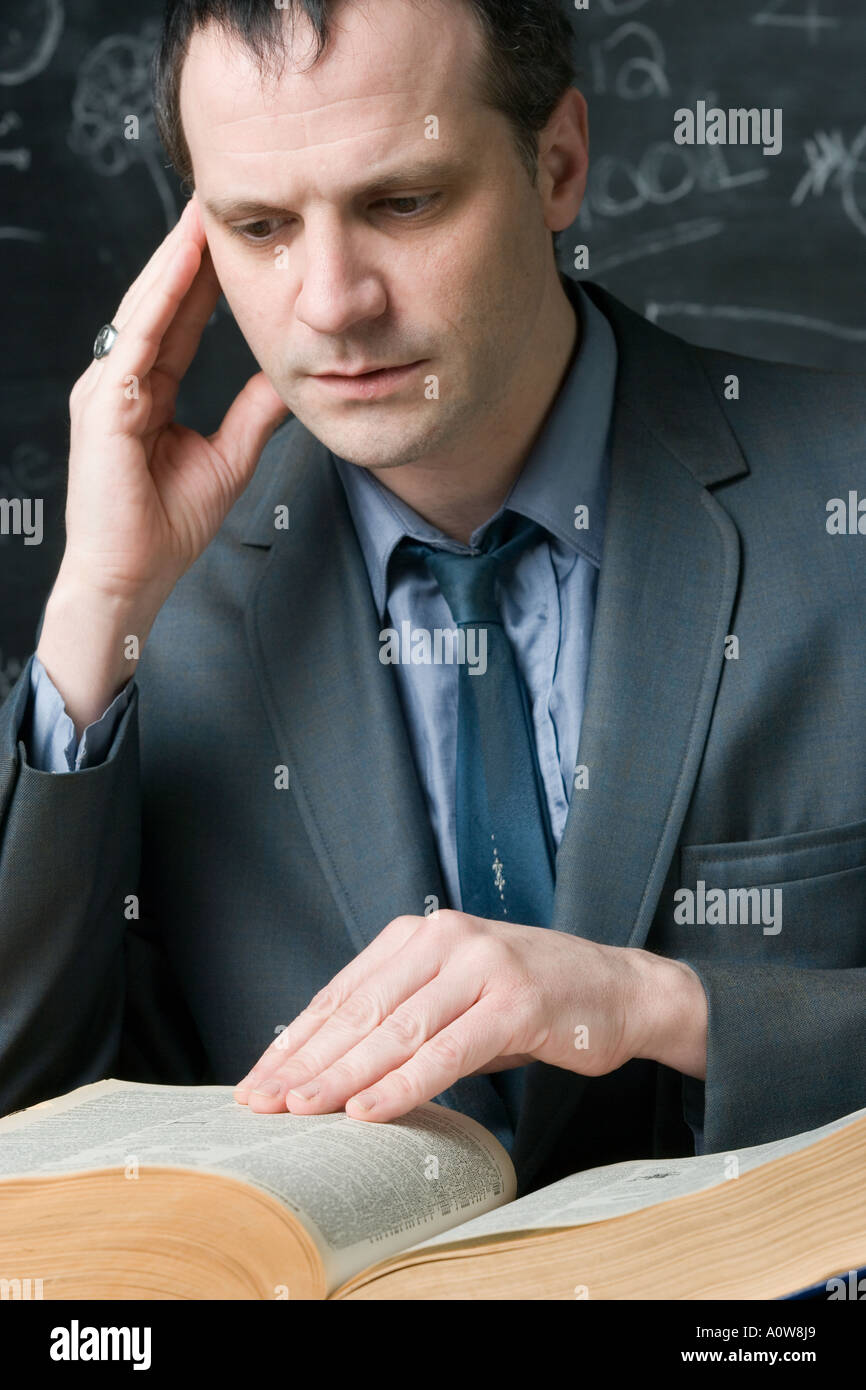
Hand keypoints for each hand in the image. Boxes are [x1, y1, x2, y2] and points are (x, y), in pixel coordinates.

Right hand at [38, 195, 290, 731]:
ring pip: (144, 309)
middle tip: (216, 201)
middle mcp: (118, 381)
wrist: (130, 578)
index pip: (177, 320)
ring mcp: (104, 389)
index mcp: (143, 392)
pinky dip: (161, 300)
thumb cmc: (164, 530)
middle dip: (187, 251)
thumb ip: (252, 413)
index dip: (205, 278)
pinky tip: (183, 266)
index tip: (235, 238)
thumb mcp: (227, 458)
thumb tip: (286, 378)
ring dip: (175, 259)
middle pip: (158, 302)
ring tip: (202, 214)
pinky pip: (137, 340)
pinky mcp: (103, 406)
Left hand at [234, 911, 707, 1121]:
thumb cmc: (525, 998)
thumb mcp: (452, 995)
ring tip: (302, 1109)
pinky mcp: (518, 1001)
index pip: (343, 993)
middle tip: (263, 1103)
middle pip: (360, 1010)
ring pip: (397, 1030)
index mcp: (419, 934)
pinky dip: (404, 1084)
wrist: (617, 988)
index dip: (296, 1041)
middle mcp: (445, 938)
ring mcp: (483, 965)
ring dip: (343, 1076)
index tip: (259, 1082)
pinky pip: (448, 1051)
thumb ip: (397, 1017)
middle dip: (306, 1061)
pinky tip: (369, 1110)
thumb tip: (322, 1066)